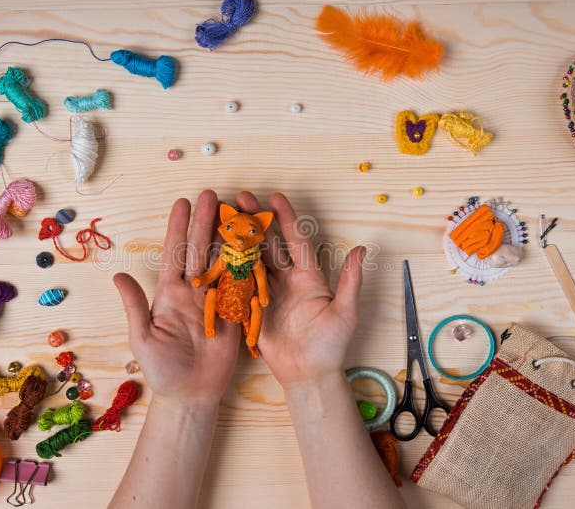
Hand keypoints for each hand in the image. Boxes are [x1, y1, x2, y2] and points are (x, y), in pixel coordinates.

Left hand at [113, 190, 239, 406]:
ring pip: (224, 262)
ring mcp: (216, 300)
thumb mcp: (142, 338)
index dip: (178, 227)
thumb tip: (118, 276)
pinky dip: (248, 264)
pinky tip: (254, 244)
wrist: (191, 395)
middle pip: (201, 250)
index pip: (175, 253)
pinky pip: (242, 286)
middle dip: (206, 222)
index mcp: (170, 293)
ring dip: (229, 237)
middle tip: (212, 195)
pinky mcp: (235, 314)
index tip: (183, 202)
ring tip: (236, 210)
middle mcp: (194, 291)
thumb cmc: (162, 370)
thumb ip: (135, 306)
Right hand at [234, 192, 364, 388]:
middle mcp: (286, 281)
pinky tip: (213, 252)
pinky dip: (227, 268)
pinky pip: (238, 286)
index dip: (286, 218)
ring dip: (238, 240)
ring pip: (250, 260)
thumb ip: (350, 281)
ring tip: (223, 218)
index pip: (295, 240)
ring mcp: (266, 294)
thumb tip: (361, 248)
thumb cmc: (331, 347)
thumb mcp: (345, 312)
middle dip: (255, 221)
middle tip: (241, 198)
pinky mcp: (251, 310)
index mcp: (308, 277)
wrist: (309, 376)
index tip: (274, 198)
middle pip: (269, 244)